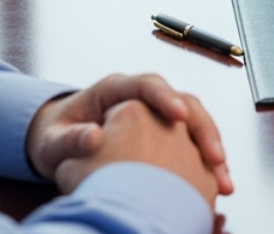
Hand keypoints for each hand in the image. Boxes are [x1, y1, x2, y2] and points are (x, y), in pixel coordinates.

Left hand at [53, 99, 219, 210]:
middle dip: (204, 130)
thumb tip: (94, 136)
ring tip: (221, 181)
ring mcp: (157, 118)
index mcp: (116, 90)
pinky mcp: (164, 138)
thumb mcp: (51, 142)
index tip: (180, 116)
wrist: (57, 146)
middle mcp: (143, 100)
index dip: (166, 98)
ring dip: (212, 151)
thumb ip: (68, 140)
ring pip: (195, 127)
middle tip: (214, 158)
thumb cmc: (54, 138)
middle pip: (184, 104)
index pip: (148, 85)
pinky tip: (213, 188)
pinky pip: (191, 147)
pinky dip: (204, 167)